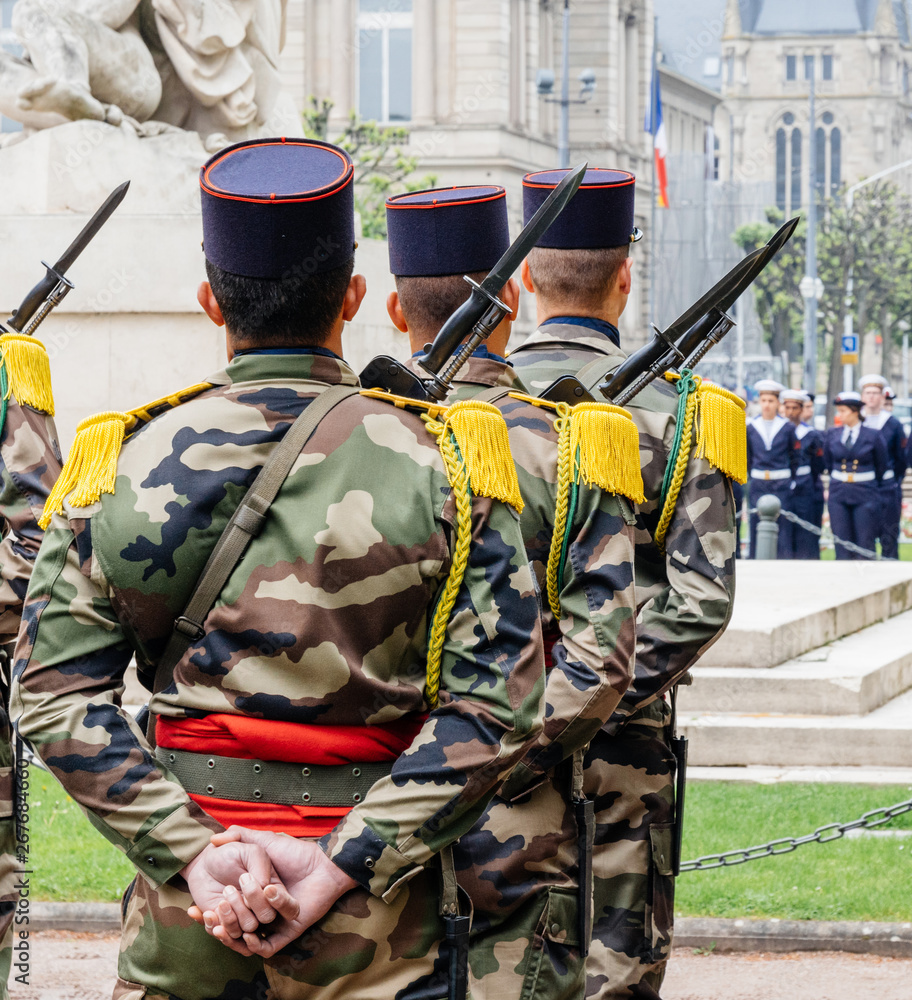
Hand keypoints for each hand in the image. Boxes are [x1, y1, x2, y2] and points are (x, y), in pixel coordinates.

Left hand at [181, 840, 281, 956]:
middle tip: (232, 887)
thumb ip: (262, 866)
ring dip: (232, 914)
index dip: (279, 901)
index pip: (288, 906)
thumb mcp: (251, 852)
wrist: (205, 863)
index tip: (265, 888)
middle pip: (266, 918)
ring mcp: (245, 916)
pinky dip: (216, 925)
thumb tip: (265, 887)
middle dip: (251, 902)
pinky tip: (208, 912)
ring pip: (246, 928)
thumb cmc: (231, 854)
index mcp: (274, 888)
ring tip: (223, 896)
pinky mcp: (227, 924)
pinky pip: (226, 935)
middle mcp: (262, 905)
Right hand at [195, 826, 357, 957]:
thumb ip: (240, 836)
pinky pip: (268, 947)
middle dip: (219, 923)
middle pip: (235, 926)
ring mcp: (276, 923)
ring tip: (222, 921)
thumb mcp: (263, 842)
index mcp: (255, 895)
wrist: (324, 864)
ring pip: (247, 939)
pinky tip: (247, 931)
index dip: (210, 912)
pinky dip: (255, 944)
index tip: (193, 908)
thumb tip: (213, 839)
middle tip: (206, 913)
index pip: (229, 909)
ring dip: (233, 934)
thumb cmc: (296, 852)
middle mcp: (263, 911)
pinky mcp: (288, 932)